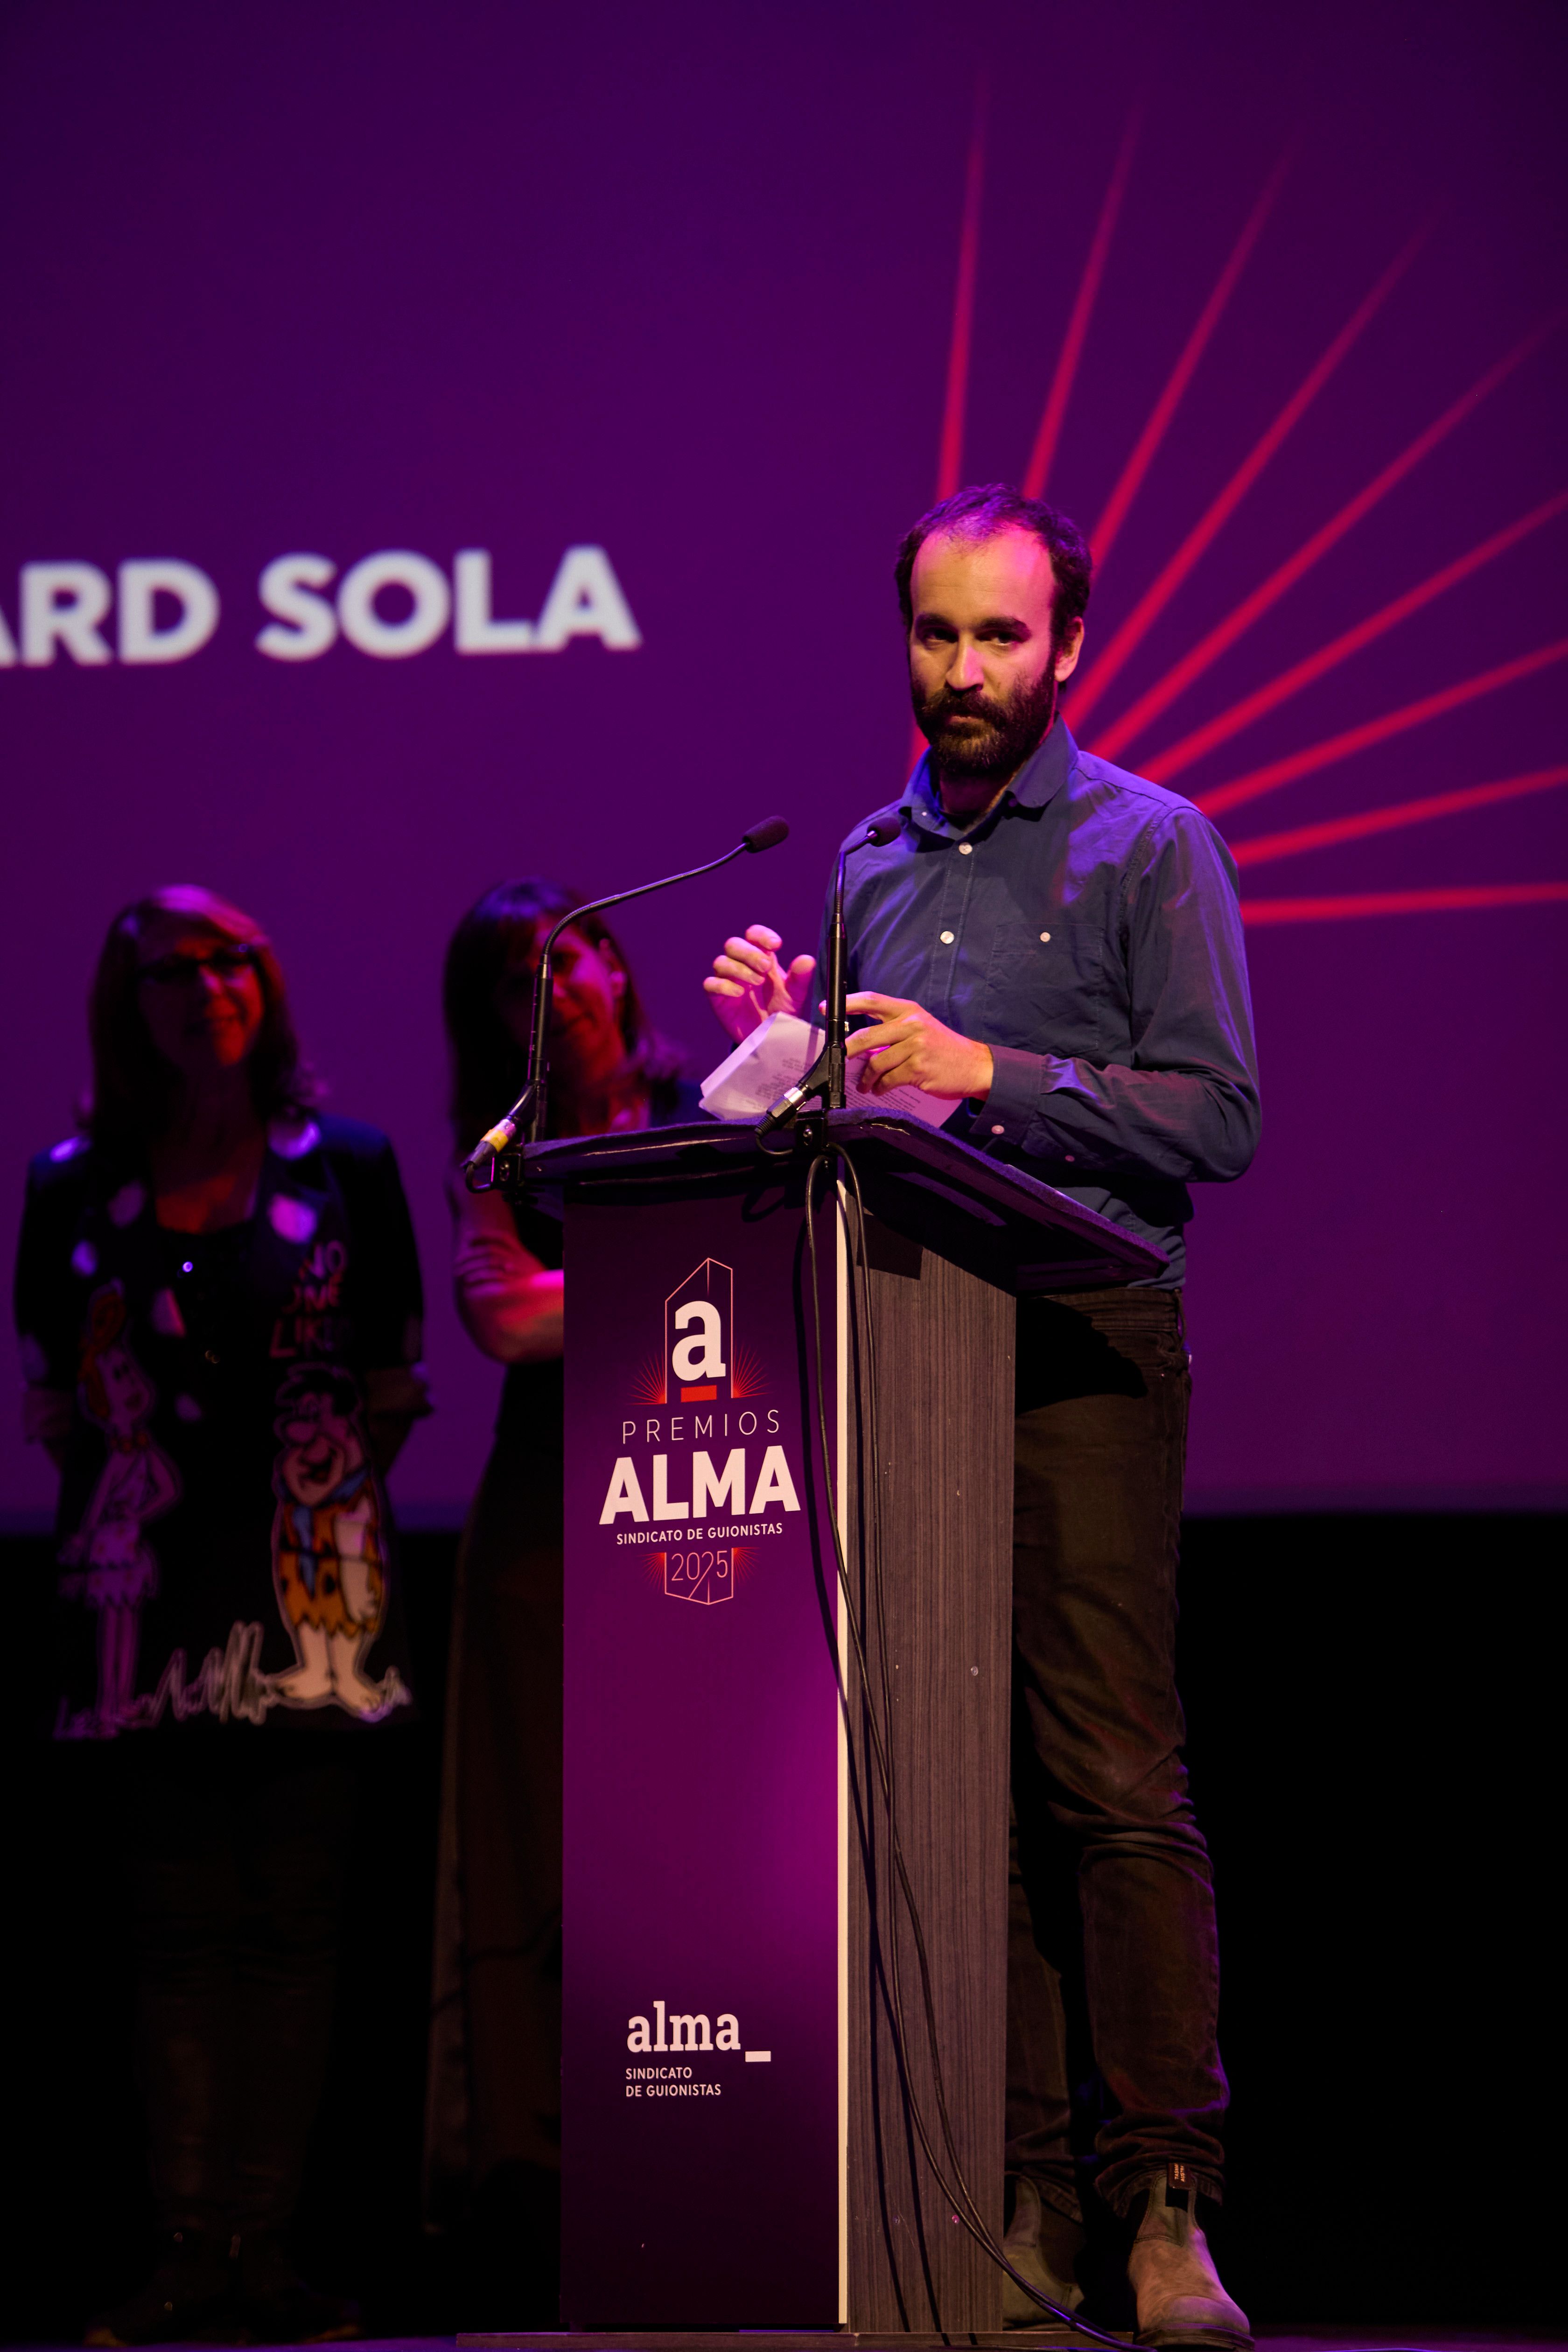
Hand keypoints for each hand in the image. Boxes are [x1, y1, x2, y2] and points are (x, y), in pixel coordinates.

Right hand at [703, 924, 816, 1043]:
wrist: (769, 1037)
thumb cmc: (780, 1010)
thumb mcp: (794, 995)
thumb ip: (799, 978)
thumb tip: (807, 960)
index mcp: (760, 958)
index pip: (753, 935)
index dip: (761, 935)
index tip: (776, 945)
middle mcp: (741, 965)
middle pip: (733, 944)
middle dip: (750, 953)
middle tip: (766, 968)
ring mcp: (727, 980)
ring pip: (721, 962)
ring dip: (739, 968)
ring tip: (757, 982)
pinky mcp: (718, 998)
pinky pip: (711, 984)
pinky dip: (724, 986)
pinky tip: (740, 993)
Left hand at [843, 993, 993, 1101]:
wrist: (974, 1065)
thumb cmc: (943, 1048)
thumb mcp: (920, 1027)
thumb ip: (893, 1029)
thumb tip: (861, 1042)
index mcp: (909, 1010)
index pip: (872, 1000)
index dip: (847, 1003)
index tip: (827, 1008)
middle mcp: (911, 1024)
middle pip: (866, 1036)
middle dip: (847, 1051)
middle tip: (840, 1059)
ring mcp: (915, 1046)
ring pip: (875, 1062)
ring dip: (865, 1077)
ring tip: (864, 1083)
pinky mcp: (918, 1068)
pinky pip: (887, 1079)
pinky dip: (879, 1087)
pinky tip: (879, 1089)